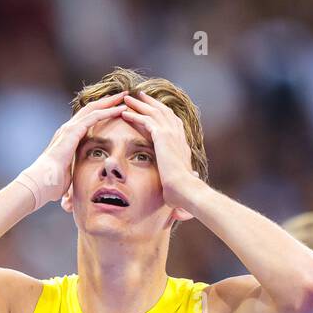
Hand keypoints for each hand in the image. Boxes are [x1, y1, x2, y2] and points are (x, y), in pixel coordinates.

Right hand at [17, 92, 129, 207]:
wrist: (40, 183)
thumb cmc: (52, 184)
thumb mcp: (71, 175)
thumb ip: (77, 174)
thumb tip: (81, 186)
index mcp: (69, 137)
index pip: (88, 120)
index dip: (103, 113)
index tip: (118, 109)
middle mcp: (68, 129)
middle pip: (91, 109)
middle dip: (109, 102)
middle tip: (124, 96)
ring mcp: (69, 129)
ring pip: (93, 109)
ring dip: (110, 103)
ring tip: (125, 97)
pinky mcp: (72, 132)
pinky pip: (92, 118)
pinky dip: (107, 112)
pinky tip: (119, 109)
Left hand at [120, 91, 201, 214]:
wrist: (188, 193)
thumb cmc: (184, 197)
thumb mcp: (179, 192)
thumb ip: (177, 196)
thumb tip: (180, 216)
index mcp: (182, 148)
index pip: (172, 125)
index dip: (162, 116)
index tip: (152, 111)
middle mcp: (178, 138)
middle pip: (164, 113)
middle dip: (151, 104)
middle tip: (138, 96)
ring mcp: (171, 136)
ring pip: (154, 113)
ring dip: (140, 105)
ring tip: (127, 99)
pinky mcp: (162, 137)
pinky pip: (146, 120)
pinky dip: (135, 114)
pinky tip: (124, 112)